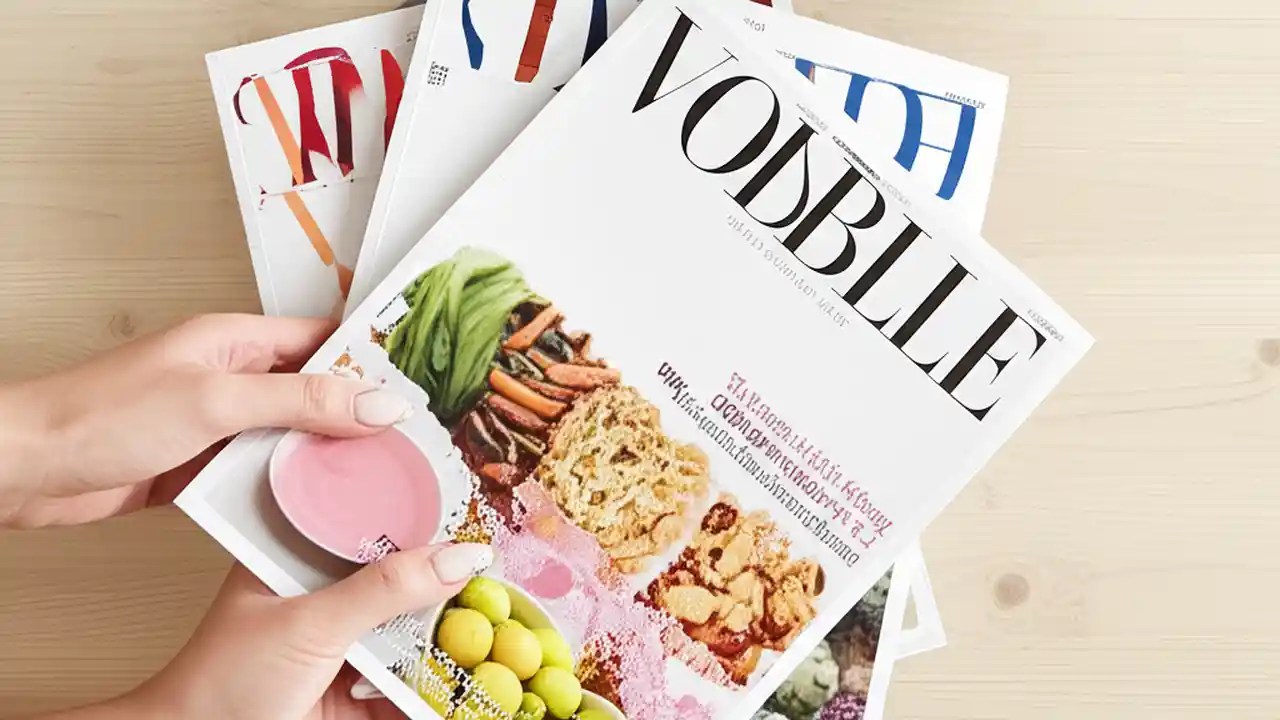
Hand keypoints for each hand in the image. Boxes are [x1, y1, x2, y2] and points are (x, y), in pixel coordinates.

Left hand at [0, 313, 412, 527]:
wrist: (26, 469)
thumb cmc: (101, 415)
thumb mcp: (216, 401)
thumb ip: (301, 401)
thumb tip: (378, 402)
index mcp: (237, 340)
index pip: (323, 342)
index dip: (372, 362)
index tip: (419, 389)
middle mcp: (233, 378)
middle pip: (315, 393)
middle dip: (361, 417)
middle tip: (412, 446)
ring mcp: (218, 424)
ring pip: (293, 438)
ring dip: (327, 459)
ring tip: (379, 482)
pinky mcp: (203, 467)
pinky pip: (263, 474)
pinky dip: (290, 489)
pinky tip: (319, 509)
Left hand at [47, 543, 492, 719]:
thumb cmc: (225, 683)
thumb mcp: (313, 623)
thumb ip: (387, 589)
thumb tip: (462, 556)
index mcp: (300, 553)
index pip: (370, 512)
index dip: (420, 504)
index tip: (476, 499)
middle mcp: (325, 591)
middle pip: (402, 571)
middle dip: (449, 574)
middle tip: (502, 566)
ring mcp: (344, 641)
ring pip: (413, 625)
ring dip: (450, 630)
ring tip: (501, 620)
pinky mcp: (359, 689)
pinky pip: (411, 678)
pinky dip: (438, 680)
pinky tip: (473, 674)